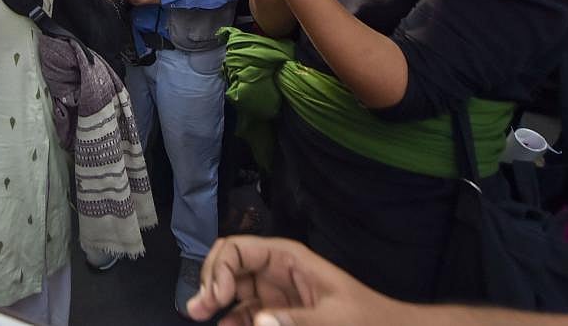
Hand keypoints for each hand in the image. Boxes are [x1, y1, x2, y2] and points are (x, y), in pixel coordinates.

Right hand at [186, 235, 405, 325]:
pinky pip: (246, 311)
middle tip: (199, 309)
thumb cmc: (369, 319)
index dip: (220, 269)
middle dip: (211, 282)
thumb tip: (258, 321)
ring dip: (216, 301)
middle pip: (229, 266)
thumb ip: (298, 321)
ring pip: (233, 289)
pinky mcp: (277, 313)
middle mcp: (276, 271)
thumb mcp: (336, 320)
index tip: (216, 298)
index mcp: (288, 259)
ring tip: (201, 317)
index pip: (238, 250)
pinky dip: (232, 318)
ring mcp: (275, 292)